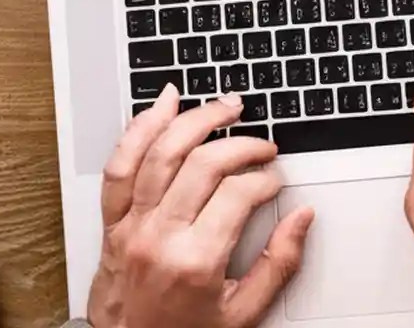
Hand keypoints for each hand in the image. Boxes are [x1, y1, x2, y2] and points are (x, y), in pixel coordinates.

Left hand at [88, 87, 313, 327]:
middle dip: (241, 145)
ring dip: (194, 120)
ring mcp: (130, 226)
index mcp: (195, 261)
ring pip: (159, 153)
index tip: (275, 181)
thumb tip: (301, 219)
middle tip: (263, 145)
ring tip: (223, 107)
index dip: (265, 179)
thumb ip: (278, 265)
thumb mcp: (244, 315)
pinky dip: (139, 131)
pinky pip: (119, 167)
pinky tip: (161, 109)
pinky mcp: (112, 223)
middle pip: (203, 164)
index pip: (237, 194)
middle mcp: (159, 237)